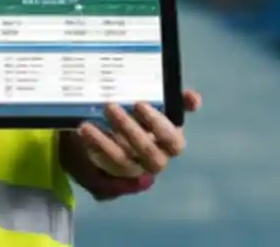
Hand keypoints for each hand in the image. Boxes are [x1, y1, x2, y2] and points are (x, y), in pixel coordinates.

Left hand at [75, 89, 201, 177]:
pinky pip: (104, 174)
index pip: (174, 142)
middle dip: (128, 129)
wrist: (109, 129)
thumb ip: (176, 100)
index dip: (159, 125)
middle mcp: (155, 161)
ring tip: (87, 124)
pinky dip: (94, 152)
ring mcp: (133, 171)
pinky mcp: (111, 180)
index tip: (140, 104)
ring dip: (105, 143)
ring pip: (122, 163)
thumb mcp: (156, 103)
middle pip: (147, 153)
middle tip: (110, 106)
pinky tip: (85, 134)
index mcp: (170, 144)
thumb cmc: (138, 114)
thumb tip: (194, 99)